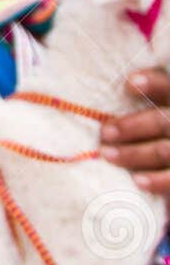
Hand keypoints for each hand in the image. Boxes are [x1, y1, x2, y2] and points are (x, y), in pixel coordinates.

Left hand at [101, 67, 169, 194]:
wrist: (165, 165)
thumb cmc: (147, 136)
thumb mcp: (145, 118)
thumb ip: (136, 107)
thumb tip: (101, 97)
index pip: (168, 87)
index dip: (153, 84)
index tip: (128, 85)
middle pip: (163, 122)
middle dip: (131, 126)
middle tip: (103, 133)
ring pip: (165, 150)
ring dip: (134, 154)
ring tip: (106, 154)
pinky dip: (157, 180)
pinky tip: (137, 181)